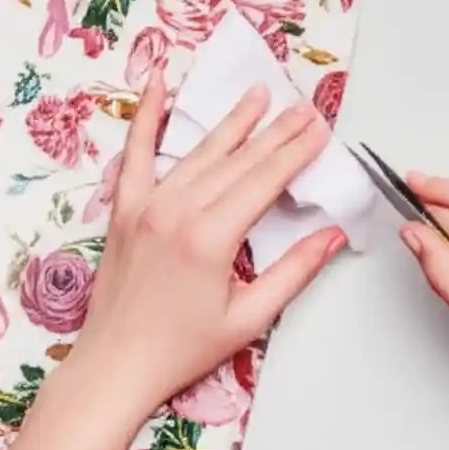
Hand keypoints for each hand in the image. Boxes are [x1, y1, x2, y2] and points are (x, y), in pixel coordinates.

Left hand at [0, 67, 345, 449]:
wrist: (116, 365)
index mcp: (210, 238)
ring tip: (259, 95)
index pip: (265, 180)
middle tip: (304, 108)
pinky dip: (146, 117)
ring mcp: (146, 206)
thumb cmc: (182, 349)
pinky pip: (136, 153)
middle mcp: (177, 212)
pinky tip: (157, 84)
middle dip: (276, 132)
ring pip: (199, 152)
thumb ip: (294, 271)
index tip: (320, 130)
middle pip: (239, 160)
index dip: (296, 152)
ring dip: (233, 121)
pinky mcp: (124, 209)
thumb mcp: (250, 317)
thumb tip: (332, 235)